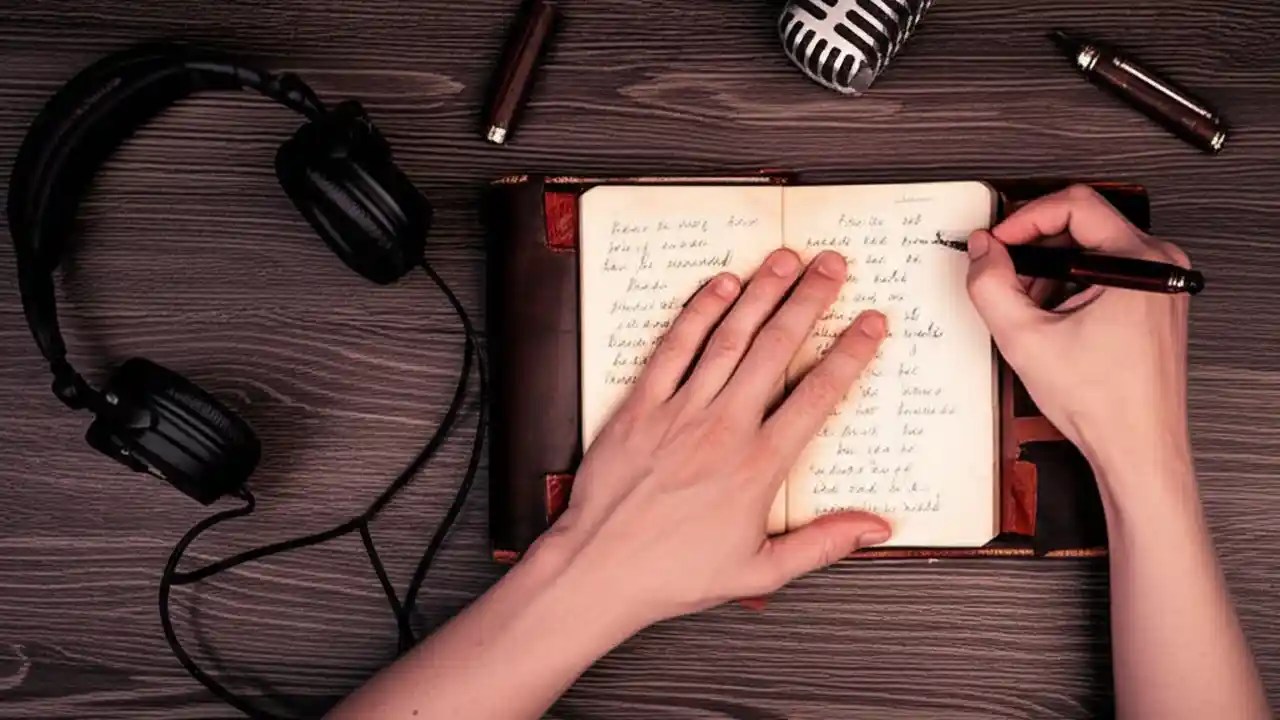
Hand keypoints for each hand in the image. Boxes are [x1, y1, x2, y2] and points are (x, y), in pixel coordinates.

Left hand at [535, 249, 889, 629]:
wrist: (601, 569)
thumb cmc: (675, 574)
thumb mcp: (761, 571)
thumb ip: (823, 542)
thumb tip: (876, 527)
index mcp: (758, 466)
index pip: (817, 395)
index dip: (850, 353)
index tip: (870, 323)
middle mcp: (723, 428)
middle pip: (776, 349)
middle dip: (810, 300)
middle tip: (833, 265)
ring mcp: (679, 411)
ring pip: (729, 338)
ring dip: (761, 294)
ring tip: (786, 260)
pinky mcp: (640, 407)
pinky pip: (673, 349)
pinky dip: (698, 313)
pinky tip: (720, 286)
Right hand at [965, 185, 1193, 492]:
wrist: (1138, 449)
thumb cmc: (1102, 403)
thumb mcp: (1025, 338)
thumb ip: (991, 285)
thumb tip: (982, 250)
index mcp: (1139, 262)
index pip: (1074, 204)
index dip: (1024, 218)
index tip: (997, 242)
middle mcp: (1159, 265)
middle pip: (1081, 225)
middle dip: (1033, 250)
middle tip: (1004, 277)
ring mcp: (1160, 285)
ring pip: (1089, 251)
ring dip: (1049, 273)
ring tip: (1029, 312)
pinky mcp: (1154, 303)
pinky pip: (1103, 274)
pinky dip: (1069, 289)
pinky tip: (1053, 324)